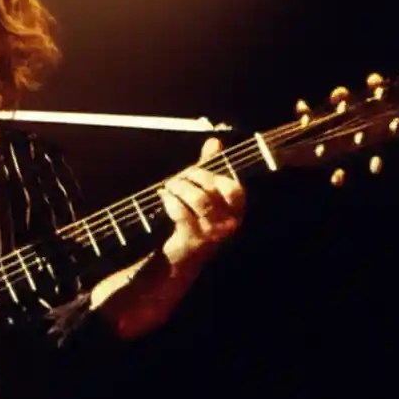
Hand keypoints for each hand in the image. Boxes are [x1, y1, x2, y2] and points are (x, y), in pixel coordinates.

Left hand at [158, 137, 245, 266]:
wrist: (181, 258)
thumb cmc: (194, 220)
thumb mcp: (204, 193)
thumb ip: (210, 167)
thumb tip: (215, 140)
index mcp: (236, 211)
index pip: (235, 189)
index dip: (215, 175)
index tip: (198, 170)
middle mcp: (229, 223)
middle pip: (212, 190)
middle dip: (191, 176)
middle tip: (178, 176)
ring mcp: (212, 234)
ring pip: (197, 199)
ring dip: (178, 187)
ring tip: (168, 186)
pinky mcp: (193, 240)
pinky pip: (181, 212)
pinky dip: (169, 200)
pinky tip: (162, 197)